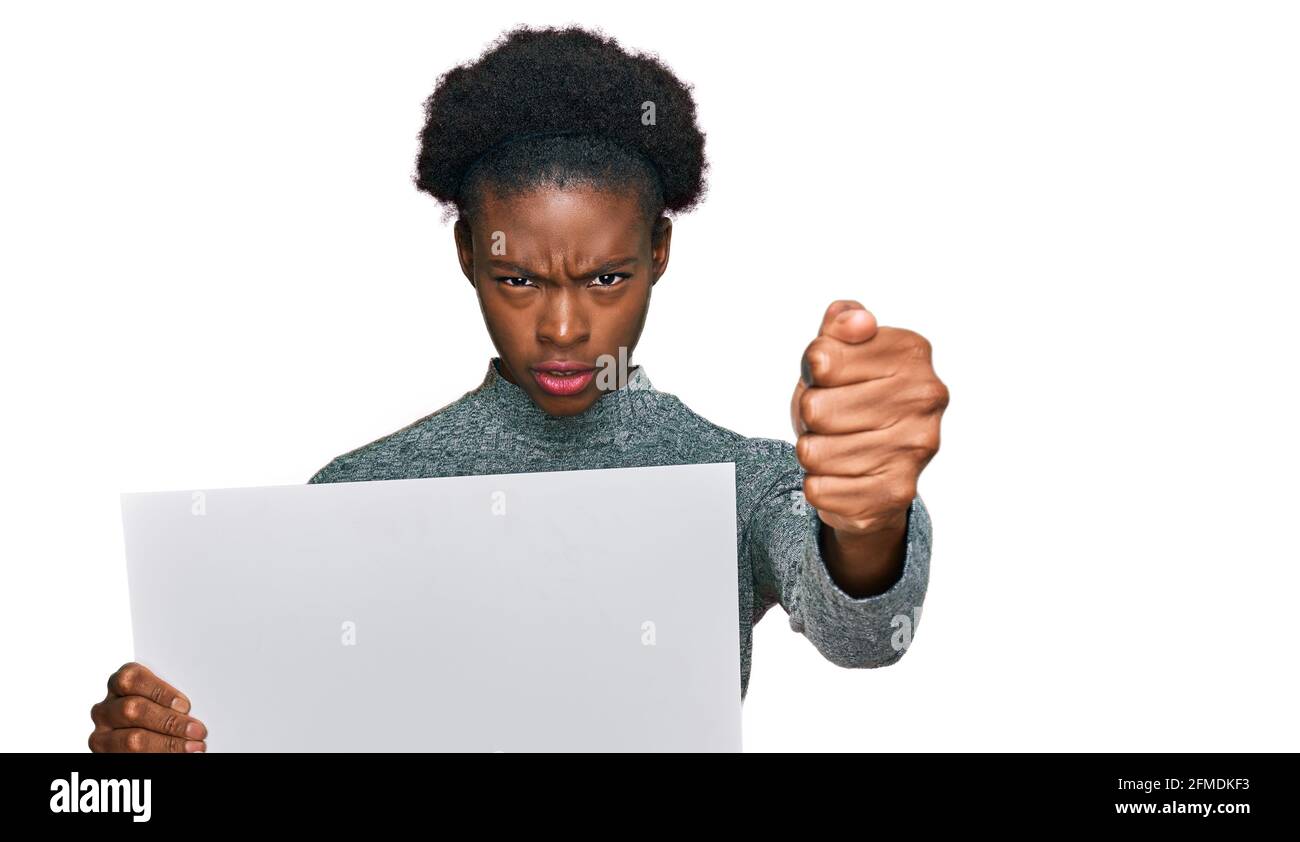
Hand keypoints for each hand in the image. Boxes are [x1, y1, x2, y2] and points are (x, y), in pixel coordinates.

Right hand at [89, 662, 206, 751]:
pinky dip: (158, 756)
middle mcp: (106, 707)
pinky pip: (129, 757)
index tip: (185, 705)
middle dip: (169, 722)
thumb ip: (172, 700)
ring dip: (167, 744)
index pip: (133, 679)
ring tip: (193, 748)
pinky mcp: (104, 755)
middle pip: (133, 709)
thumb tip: (193, 709)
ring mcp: (102, 733)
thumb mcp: (164, 699)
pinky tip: (178, 757)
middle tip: (197, 731)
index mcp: (121, 683)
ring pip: (132, 738)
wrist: (144, 738)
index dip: (160, 692)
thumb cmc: (161, 711)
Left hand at [791, 300, 947, 536]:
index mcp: (911, 352)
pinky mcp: (898, 492)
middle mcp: (925, 398)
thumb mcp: (838, 351)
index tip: (830, 378)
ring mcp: (916, 447)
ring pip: (813, 452)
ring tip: (836, 446)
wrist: (872, 464)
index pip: (820, 359)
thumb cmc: (848, 396)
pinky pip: (819, 489)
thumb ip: (841, 322)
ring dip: (813, 451)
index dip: (812, 373)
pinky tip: (842, 476)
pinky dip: (819, 485)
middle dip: (810, 416)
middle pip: (815, 408)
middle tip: (832, 418)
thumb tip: (857, 321)